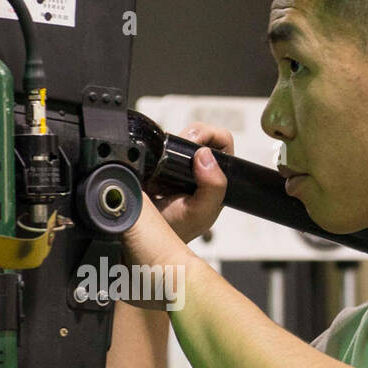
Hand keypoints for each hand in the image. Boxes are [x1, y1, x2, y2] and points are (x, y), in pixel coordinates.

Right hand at [152, 124, 232, 243]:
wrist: (146, 235)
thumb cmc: (176, 228)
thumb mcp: (201, 212)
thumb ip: (214, 187)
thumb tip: (205, 155)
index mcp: (216, 176)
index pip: (222, 140)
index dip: (209, 137)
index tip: (193, 147)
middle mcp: (200, 168)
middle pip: (199, 132)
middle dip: (186, 139)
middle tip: (172, 157)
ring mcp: (179, 163)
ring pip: (178, 135)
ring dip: (168, 145)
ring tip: (162, 166)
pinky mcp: (159, 162)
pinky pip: (158, 143)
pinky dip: (154, 148)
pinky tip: (153, 165)